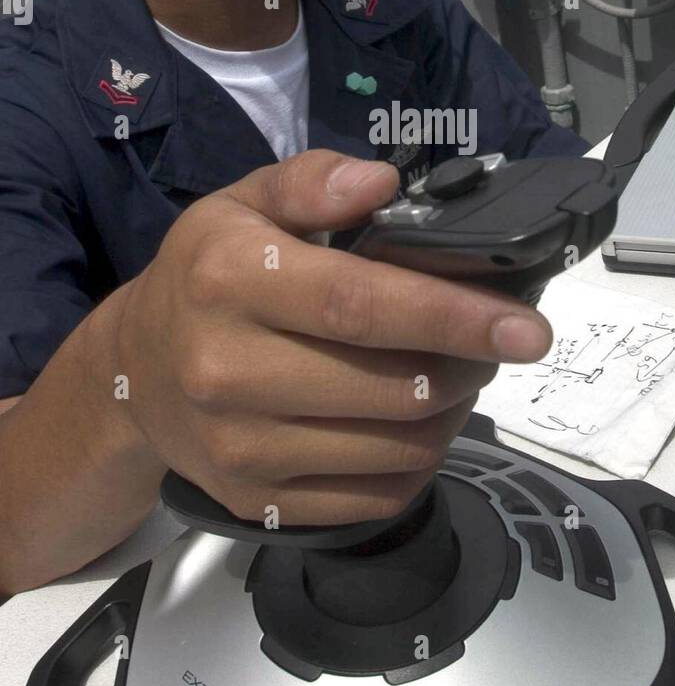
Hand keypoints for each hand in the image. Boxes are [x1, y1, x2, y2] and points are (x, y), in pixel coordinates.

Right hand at [116, 150, 553, 524]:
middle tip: (495, 340)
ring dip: (453, 413)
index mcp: (228, 280)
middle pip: (391, 388)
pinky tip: (418, 421)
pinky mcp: (257, 503)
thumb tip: (380, 182)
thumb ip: (311, 182)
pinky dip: (420, 462)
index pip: (360, 305)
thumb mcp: (242, 204)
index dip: (452, 316)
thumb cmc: (207, 275)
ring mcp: (240, 449)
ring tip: (457, 374)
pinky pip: (376, 497)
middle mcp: (226, 370)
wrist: (136, 373)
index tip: (527, 325)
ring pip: (395, 449)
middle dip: (469, 365)